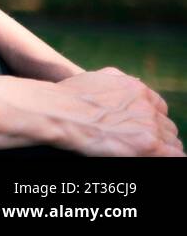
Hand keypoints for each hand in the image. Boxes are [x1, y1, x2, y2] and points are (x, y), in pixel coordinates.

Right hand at [49, 67, 182, 155]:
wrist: (60, 111)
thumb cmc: (70, 96)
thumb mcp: (97, 77)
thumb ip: (120, 79)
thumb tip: (137, 81)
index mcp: (138, 88)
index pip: (159, 108)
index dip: (151, 119)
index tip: (141, 128)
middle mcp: (147, 105)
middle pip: (166, 125)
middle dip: (157, 134)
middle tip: (140, 143)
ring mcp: (149, 125)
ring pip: (172, 142)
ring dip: (162, 148)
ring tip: (146, 152)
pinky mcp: (148, 144)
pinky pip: (174, 156)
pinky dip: (168, 157)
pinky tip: (153, 158)